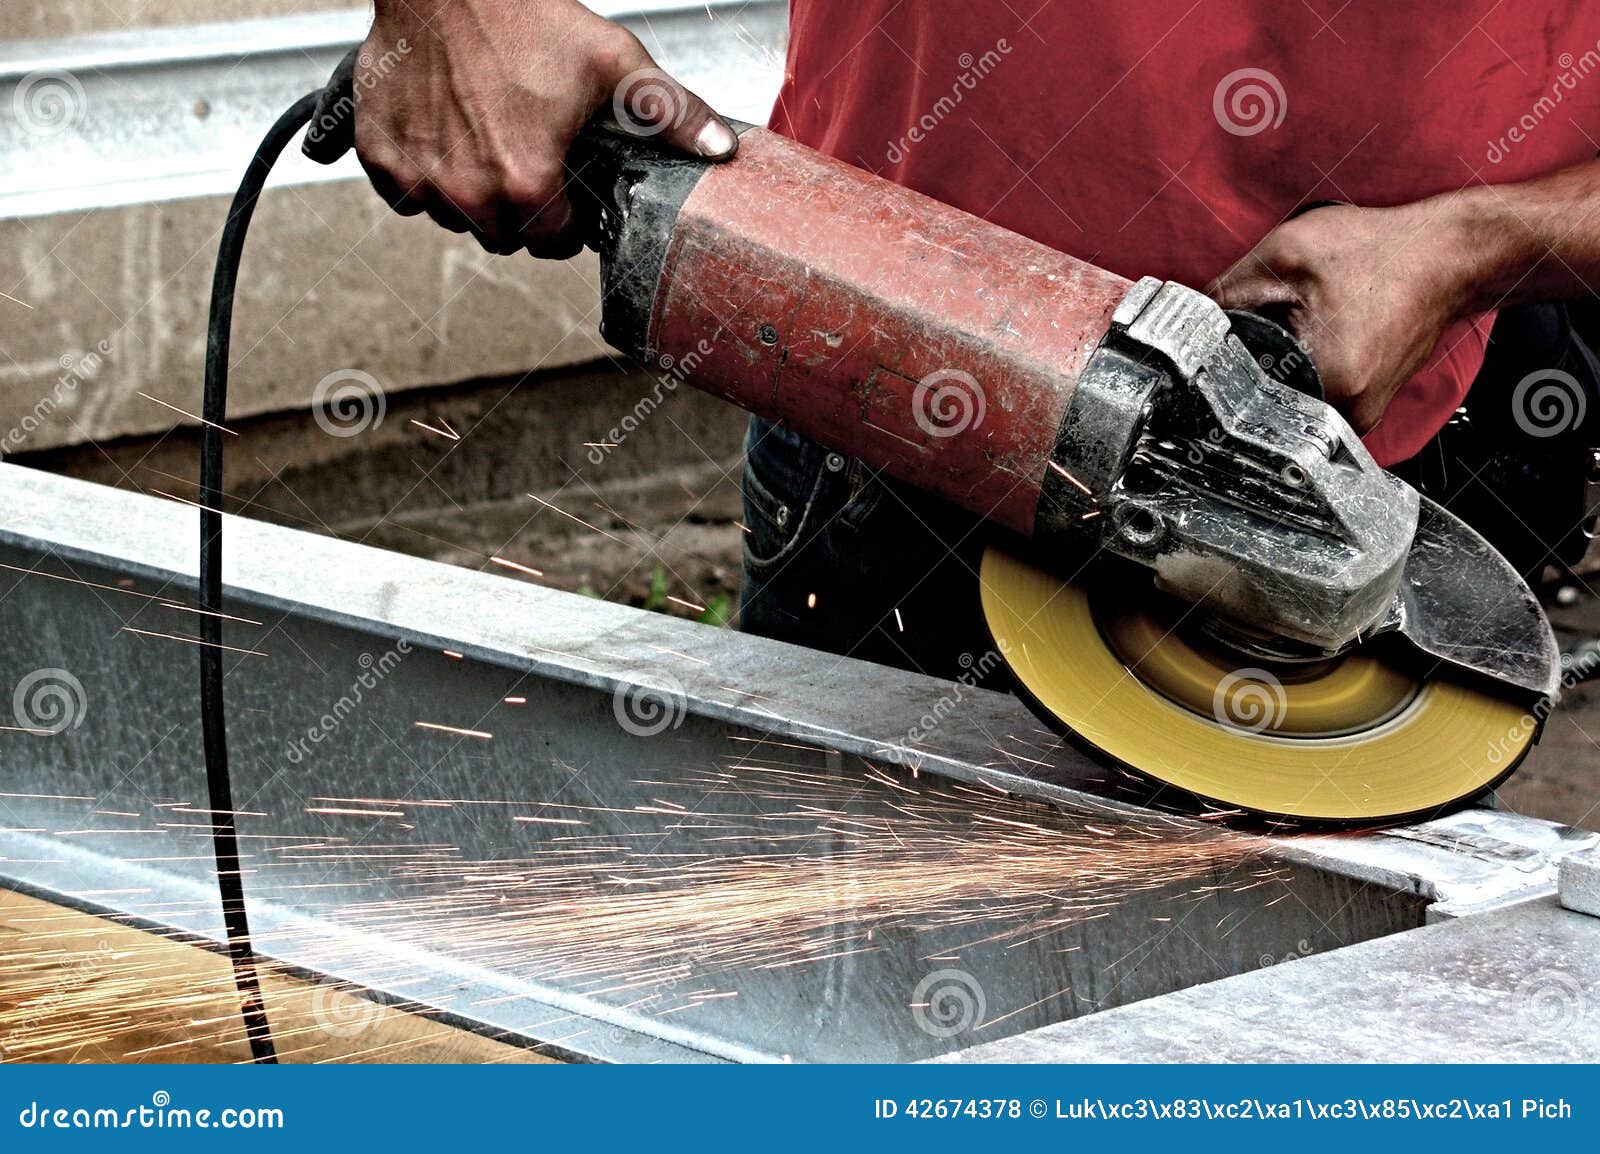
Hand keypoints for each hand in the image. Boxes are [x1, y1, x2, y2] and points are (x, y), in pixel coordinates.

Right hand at [355, 0, 737, 257]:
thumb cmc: (523, 17)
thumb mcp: (612, 62)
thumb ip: (669, 113)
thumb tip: (719, 147)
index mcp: (527, 184)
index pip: (552, 244)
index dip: (565, 224)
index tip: (565, 198)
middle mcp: (469, 193)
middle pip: (503, 237)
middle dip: (520, 213)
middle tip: (527, 164)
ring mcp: (420, 176)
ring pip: (454, 219)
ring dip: (471, 197)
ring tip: (486, 145)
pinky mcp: (382, 155)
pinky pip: (405, 195)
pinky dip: (422, 176)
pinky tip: (443, 139)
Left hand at [1208, 203, 1468, 432]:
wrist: (1450, 254)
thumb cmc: (1384, 250)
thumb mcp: (1285, 255)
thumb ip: (1225, 292)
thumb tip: (1185, 321)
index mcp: (1329, 379)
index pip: (1242, 395)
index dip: (1223, 368)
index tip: (1221, 352)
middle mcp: (1348, 411)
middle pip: (1264, 400)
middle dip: (1252, 365)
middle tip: (1270, 326)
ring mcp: (1361, 415)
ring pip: (1288, 399)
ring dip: (1278, 368)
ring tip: (1301, 328)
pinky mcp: (1365, 407)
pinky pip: (1313, 395)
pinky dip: (1304, 369)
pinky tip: (1317, 338)